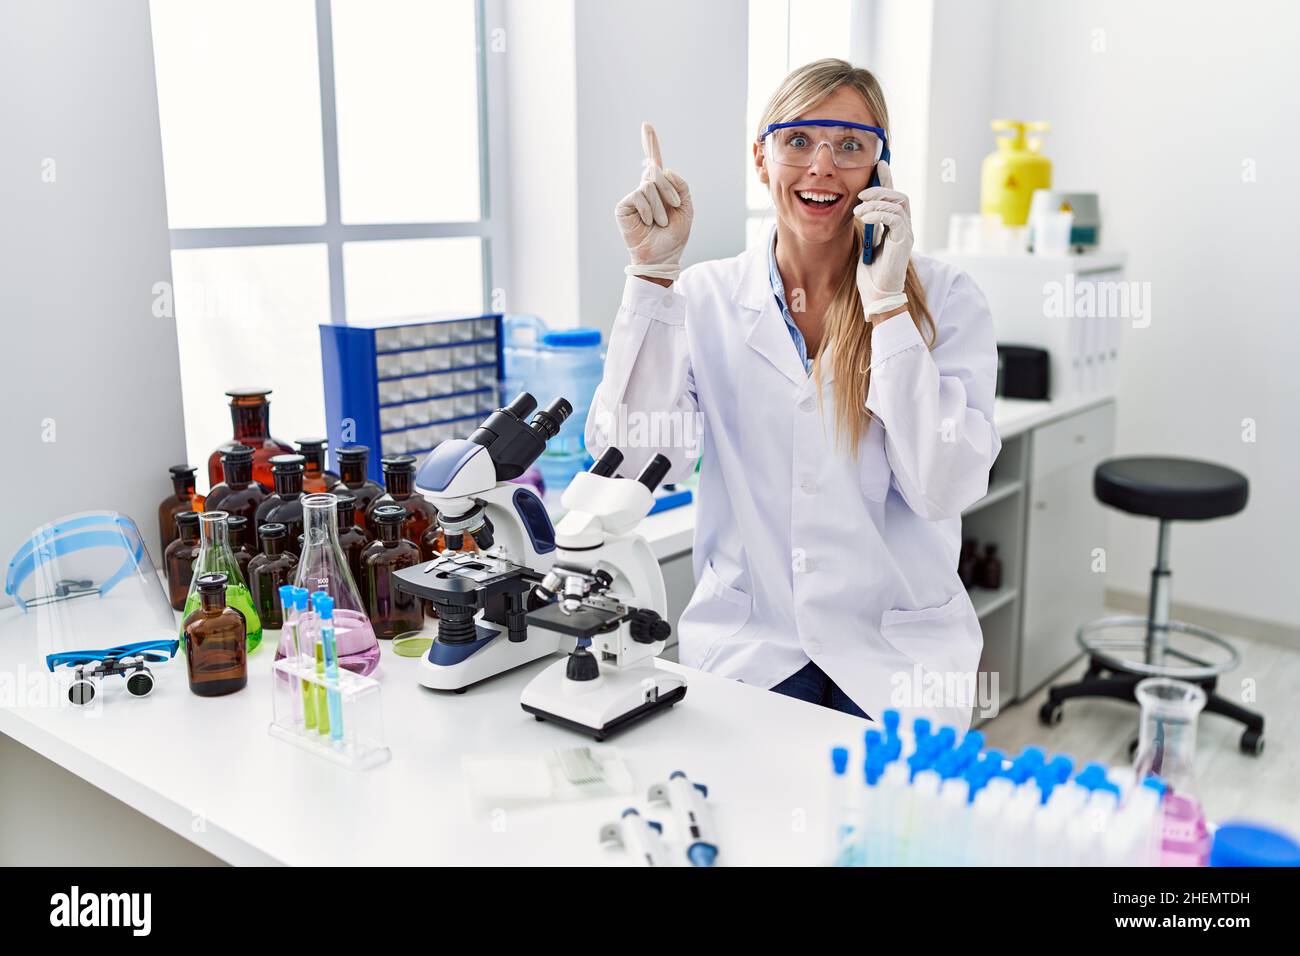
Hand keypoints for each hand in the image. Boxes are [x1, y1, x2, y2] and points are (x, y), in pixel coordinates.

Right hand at [616, 122, 692, 276]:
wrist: (662, 257)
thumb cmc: (674, 236)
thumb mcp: (687, 208)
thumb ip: (681, 185)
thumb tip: (662, 170)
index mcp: (661, 188)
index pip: (655, 162)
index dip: (651, 143)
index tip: (646, 125)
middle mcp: (645, 189)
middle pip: (656, 172)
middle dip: (669, 192)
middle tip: (672, 210)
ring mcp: (633, 197)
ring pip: (649, 186)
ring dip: (660, 207)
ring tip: (659, 224)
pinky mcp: (623, 206)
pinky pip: (639, 196)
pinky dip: (649, 211)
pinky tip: (648, 223)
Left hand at [854, 160, 913, 307]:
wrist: (877, 295)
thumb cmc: (870, 273)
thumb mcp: (865, 243)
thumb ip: (867, 226)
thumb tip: (857, 208)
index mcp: (896, 227)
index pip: (894, 197)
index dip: (887, 179)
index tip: (878, 164)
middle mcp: (905, 228)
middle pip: (900, 196)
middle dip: (881, 189)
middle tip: (860, 195)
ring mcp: (906, 234)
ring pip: (899, 203)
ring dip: (876, 202)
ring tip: (858, 211)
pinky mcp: (904, 241)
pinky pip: (895, 217)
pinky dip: (878, 214)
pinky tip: (863, 218)